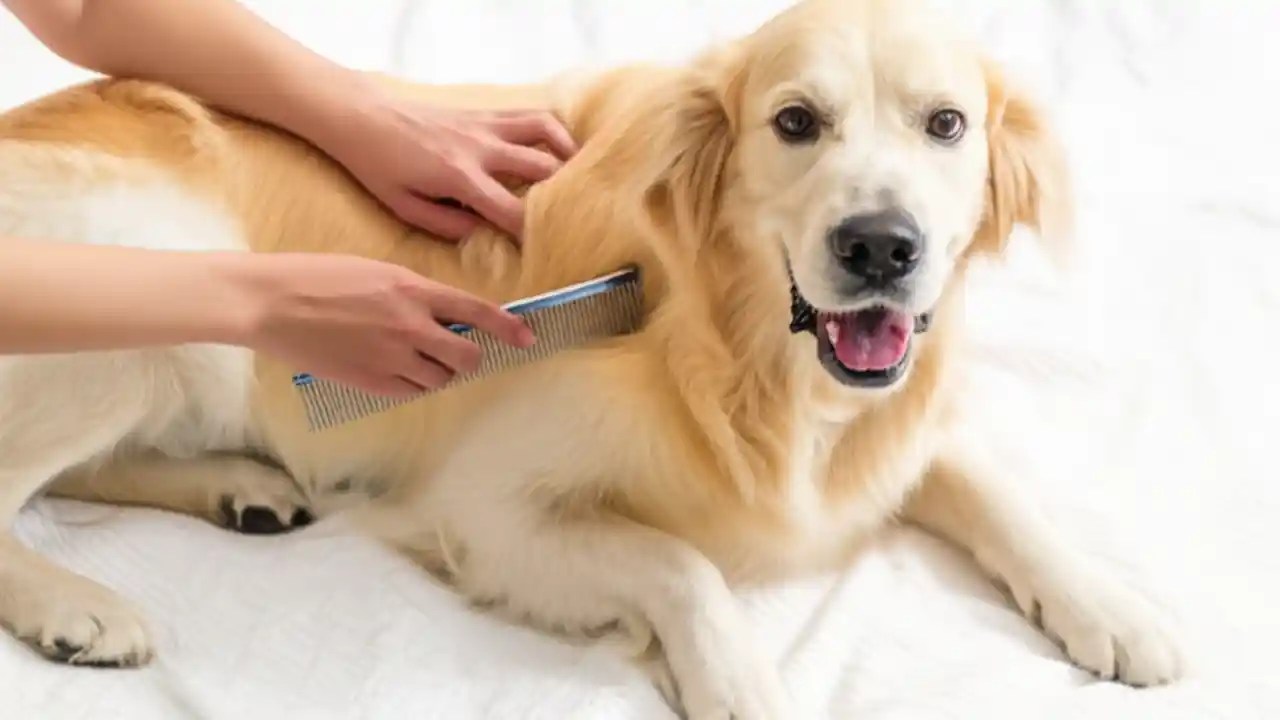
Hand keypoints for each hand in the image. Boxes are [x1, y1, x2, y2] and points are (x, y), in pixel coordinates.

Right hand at [237, 253, 534, 396]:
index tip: (526, 336)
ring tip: (414, 359)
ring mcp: (390, 356)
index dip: (507, 327)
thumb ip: (412, 293)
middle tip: (454, 351)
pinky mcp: (369, 381)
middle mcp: (409, 325)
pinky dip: (412, 385)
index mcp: (412, 289)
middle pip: (466, 354)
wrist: (270, 302)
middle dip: (467, 355)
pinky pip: (410, 392)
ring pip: (440, 378)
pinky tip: (394, 371)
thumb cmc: (316, 277)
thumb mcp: (374, 271)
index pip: (476, 311)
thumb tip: (441, 313)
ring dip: (438, 372)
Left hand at [314, 88, 577, 240]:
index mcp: (460, 178)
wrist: (363, 117)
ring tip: (578, 175)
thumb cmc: (379, 167)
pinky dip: (552, 129)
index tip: (543, 250)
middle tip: (572, 214)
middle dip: (562, 194)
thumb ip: (448, 226)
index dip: (532, 235)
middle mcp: (481, 149)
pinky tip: (558, 146)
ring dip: (567, 153)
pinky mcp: (484, 112)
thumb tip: (484, 234)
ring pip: (545, 131)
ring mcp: (485, 125)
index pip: (511, 212)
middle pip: (541, 169)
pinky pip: (530, 115)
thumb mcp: (405, 208)